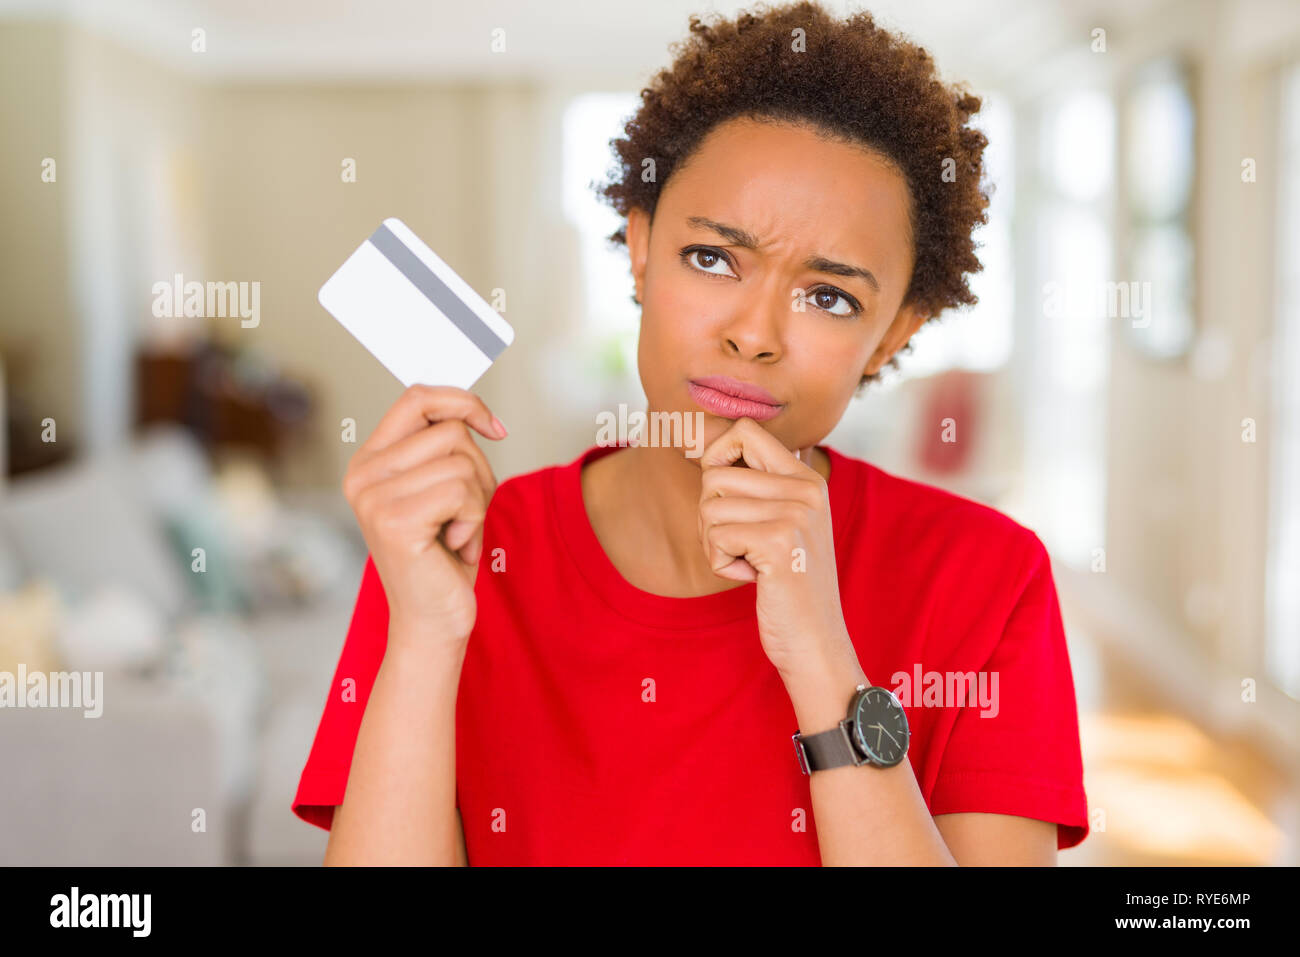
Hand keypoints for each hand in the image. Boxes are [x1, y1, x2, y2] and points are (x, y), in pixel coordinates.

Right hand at [342, 384, 505, 643]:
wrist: (432, 620)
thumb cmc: (443, 556)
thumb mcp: (443, 489)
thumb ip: (445, 448)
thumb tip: (476, 412)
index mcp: (369, 460)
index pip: (417, 398)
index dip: (463, 402)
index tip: (495, 429)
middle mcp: (362, 474)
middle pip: (450, 431)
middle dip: (478, 471)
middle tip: (463, 513)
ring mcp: (373, 497)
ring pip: (462, 462)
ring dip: (477, 501)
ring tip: (456, 532)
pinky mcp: (394, 521)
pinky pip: (462, 492)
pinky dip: (474, 520)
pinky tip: (453, 546)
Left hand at [696, 417, 854, 680]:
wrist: (816, 642)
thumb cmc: (787, 586)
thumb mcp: (779, 525)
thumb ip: (753, 486)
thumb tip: (698, 442)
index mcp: (807, 479)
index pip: (744, 431)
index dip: (715, 455)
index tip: (717, 491)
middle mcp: (805, 489)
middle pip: (715, 474)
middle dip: (710, 515)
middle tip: (739, 545)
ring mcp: (795, 514)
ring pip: (710, 506)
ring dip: (714, 543)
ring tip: (748, 562)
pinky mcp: (779, 542)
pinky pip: (715, 536)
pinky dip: (720, 562)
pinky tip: (751, 577)